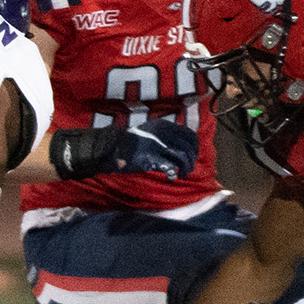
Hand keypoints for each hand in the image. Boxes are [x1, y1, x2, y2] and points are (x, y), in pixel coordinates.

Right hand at [48, 120, 199, 180]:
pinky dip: (173, 174)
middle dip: (191, 160)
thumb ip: (163, 137)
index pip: (189, 134)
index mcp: (163, 125)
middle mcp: (162, 133)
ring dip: (184, 168)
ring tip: (180, 175)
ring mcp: (156, 145)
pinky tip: (171, 177)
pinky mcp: (149, 159)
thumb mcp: (148, 134)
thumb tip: (179, 147)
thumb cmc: (128, 143)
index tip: (192, 156)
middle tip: (187, 169)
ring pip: (181, 157)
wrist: (109, 148)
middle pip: (187, 147)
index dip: (194, 147)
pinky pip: (169, 167)